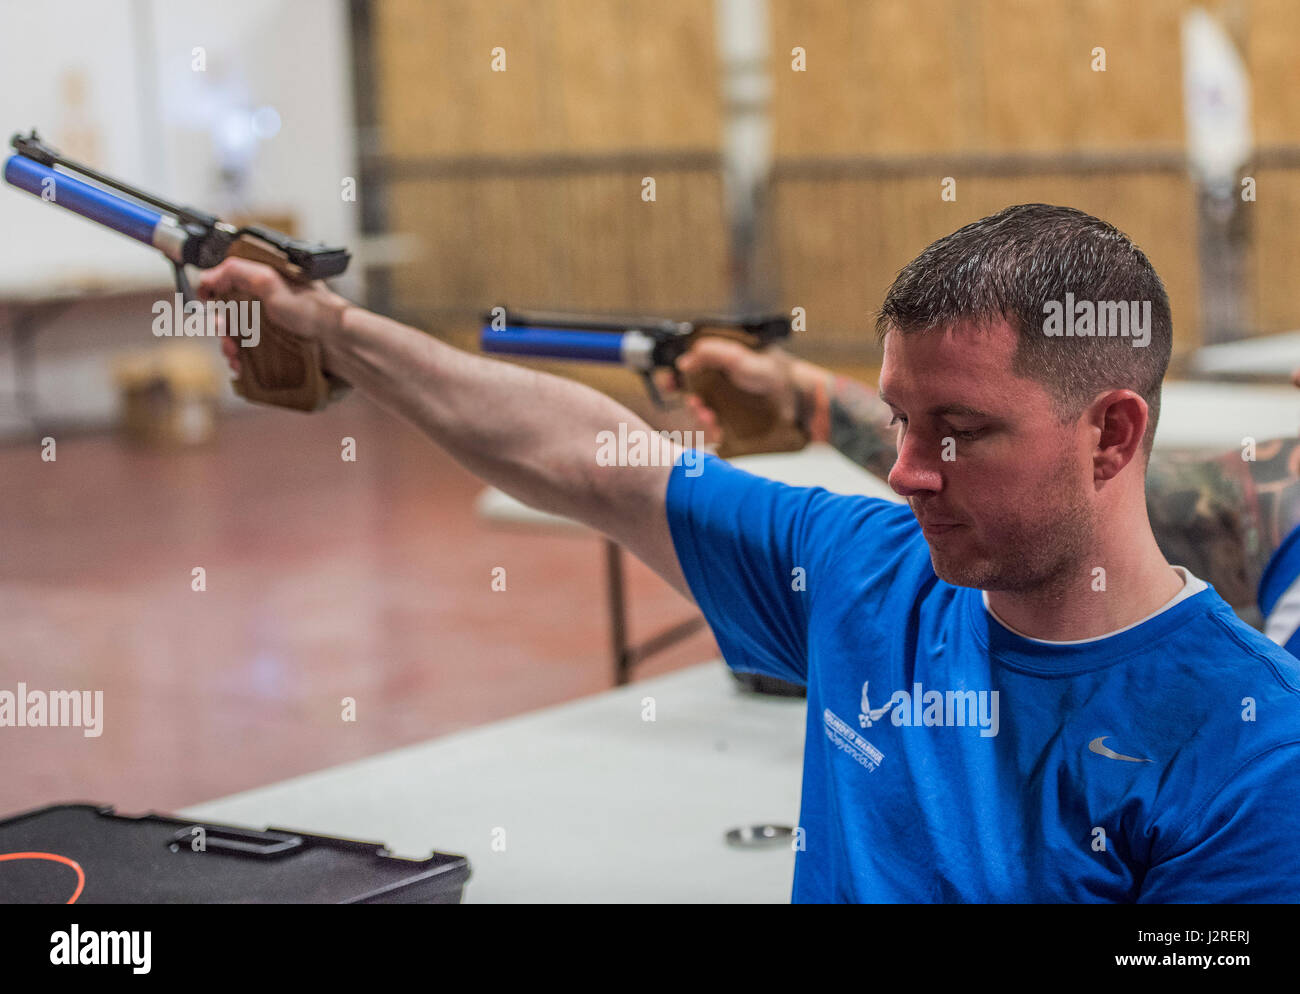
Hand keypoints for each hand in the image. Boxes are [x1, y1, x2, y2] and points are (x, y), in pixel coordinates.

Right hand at [196, 257, 349, 376]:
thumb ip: (236, 272)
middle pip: (230, 310)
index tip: (204, 301)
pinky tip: (241, 367)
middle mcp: (269, 300)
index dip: (214, 289)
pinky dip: (241, 359)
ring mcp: (273, 324)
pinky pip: (251, 352)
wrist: (339, 344)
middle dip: (222, 325)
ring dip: (229, 345)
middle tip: (225, 337)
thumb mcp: (270, 282)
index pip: (230, 278)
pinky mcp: (278, 346)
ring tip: (234, 356)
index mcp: (268, 279)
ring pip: (238, 333)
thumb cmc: (312, 311)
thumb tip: (207, 276)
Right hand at [669, 338, 819, 441]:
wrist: (799, 402)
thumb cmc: (775, 375)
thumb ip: (711, 354)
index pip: (686, 367)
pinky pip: (711, 433)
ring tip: (710, 418)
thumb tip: (683, 363)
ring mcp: (724, 407)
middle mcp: (718, 385)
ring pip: (698, 415)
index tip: (668, 382)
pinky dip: (710, 433)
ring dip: (698, 417)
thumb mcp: (740, 358)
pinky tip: (717, 432)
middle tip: (696, 404)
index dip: (673, 375)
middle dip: (687, 400)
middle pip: (687, 393)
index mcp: (718, 363)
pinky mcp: (731, 426)